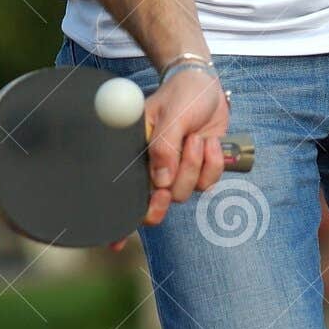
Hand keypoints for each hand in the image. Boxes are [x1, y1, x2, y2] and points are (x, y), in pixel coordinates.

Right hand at [107, 67, 228, 249]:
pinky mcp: (199, 171)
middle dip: (174, 185)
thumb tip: (161, 181)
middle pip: (158, 199)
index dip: (121, 216)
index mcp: (138, 152)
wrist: (207, 87)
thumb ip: (165, 146)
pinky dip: (213, 164)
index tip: (115, 241)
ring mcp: (177, 170)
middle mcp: (154, 166)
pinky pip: (207, 184)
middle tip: (179, 168)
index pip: (125, 188)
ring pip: (185, 191)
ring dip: (196, 164)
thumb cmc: (183, 94)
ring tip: (197, 137)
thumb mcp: (172, 112)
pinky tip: (211, 141)